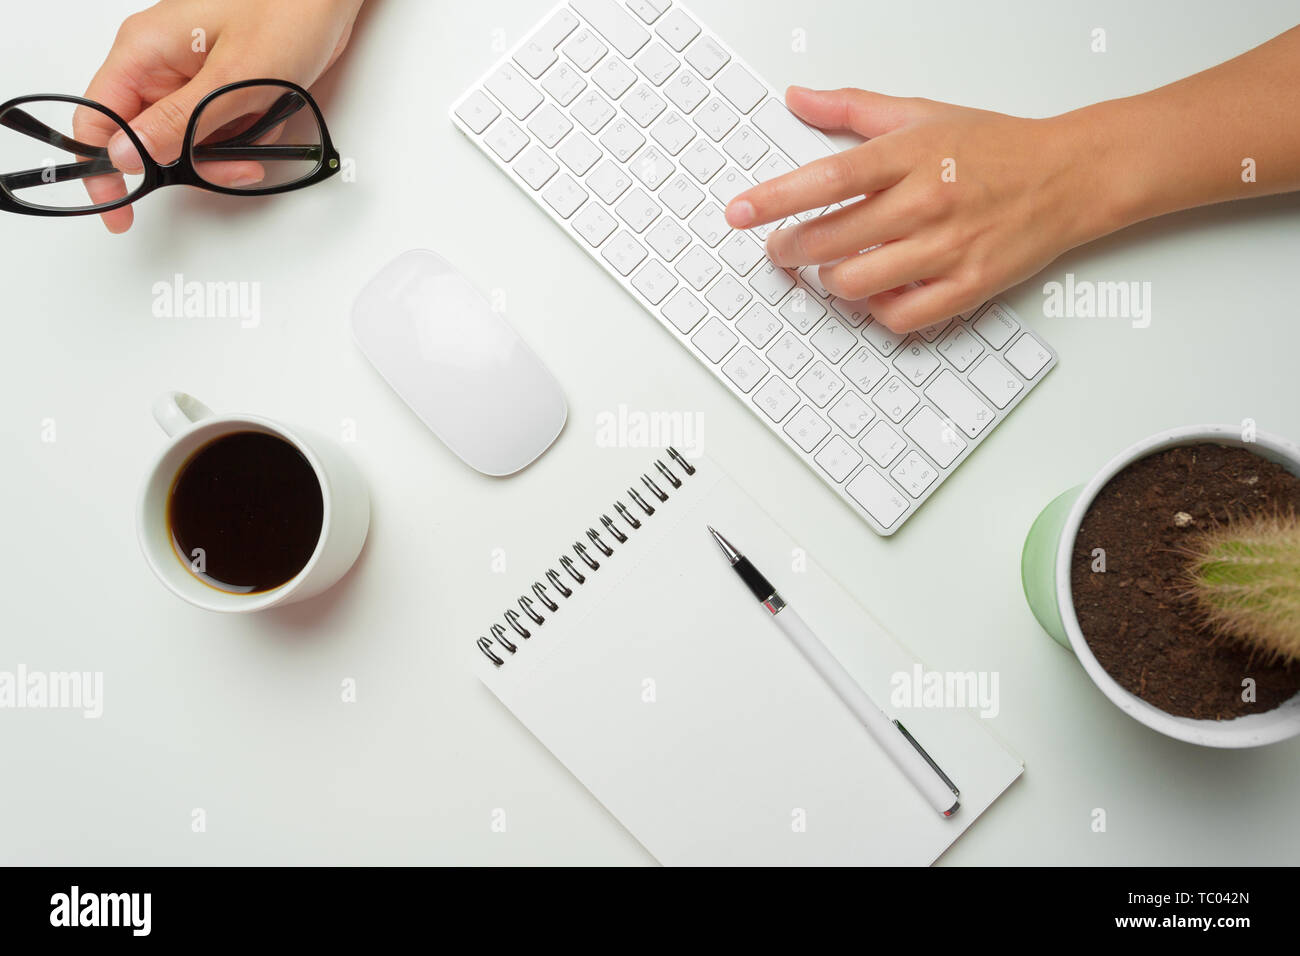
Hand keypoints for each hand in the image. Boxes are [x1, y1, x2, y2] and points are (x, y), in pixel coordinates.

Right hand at [87, 0, 364, 232]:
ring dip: (218, 156)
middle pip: (144, 138)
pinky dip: (237, 140)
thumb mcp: (232, 79)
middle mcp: (159, 63)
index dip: (104, 168)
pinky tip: (264, 129)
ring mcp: (189, 76)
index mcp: (143, 50)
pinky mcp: (219, 86)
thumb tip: (126, 155)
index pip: (98, 118)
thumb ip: (178, 122)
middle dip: (183, 165)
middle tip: (225, 171)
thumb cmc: (286, 13)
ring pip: (183, 142)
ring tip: (254, 147)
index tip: (120, 207)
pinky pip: (213, 130)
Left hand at [725, 87, 1103, 332]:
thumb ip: (852, 108)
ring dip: (830, 281)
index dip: (774, 199)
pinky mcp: (968, 286)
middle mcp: (925, 202)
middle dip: (791, 249)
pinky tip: (874, 294)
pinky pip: (901, 316)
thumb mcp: (921, 113)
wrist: (1068, 175)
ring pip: (857, 283)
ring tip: (831, 269)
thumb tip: (799, 98)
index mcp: (910, 155)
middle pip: (832, 239)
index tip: (739, 212)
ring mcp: (947, 248)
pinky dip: (876, 311)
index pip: (826, 177)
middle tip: (782, 248)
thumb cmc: (994, 147)